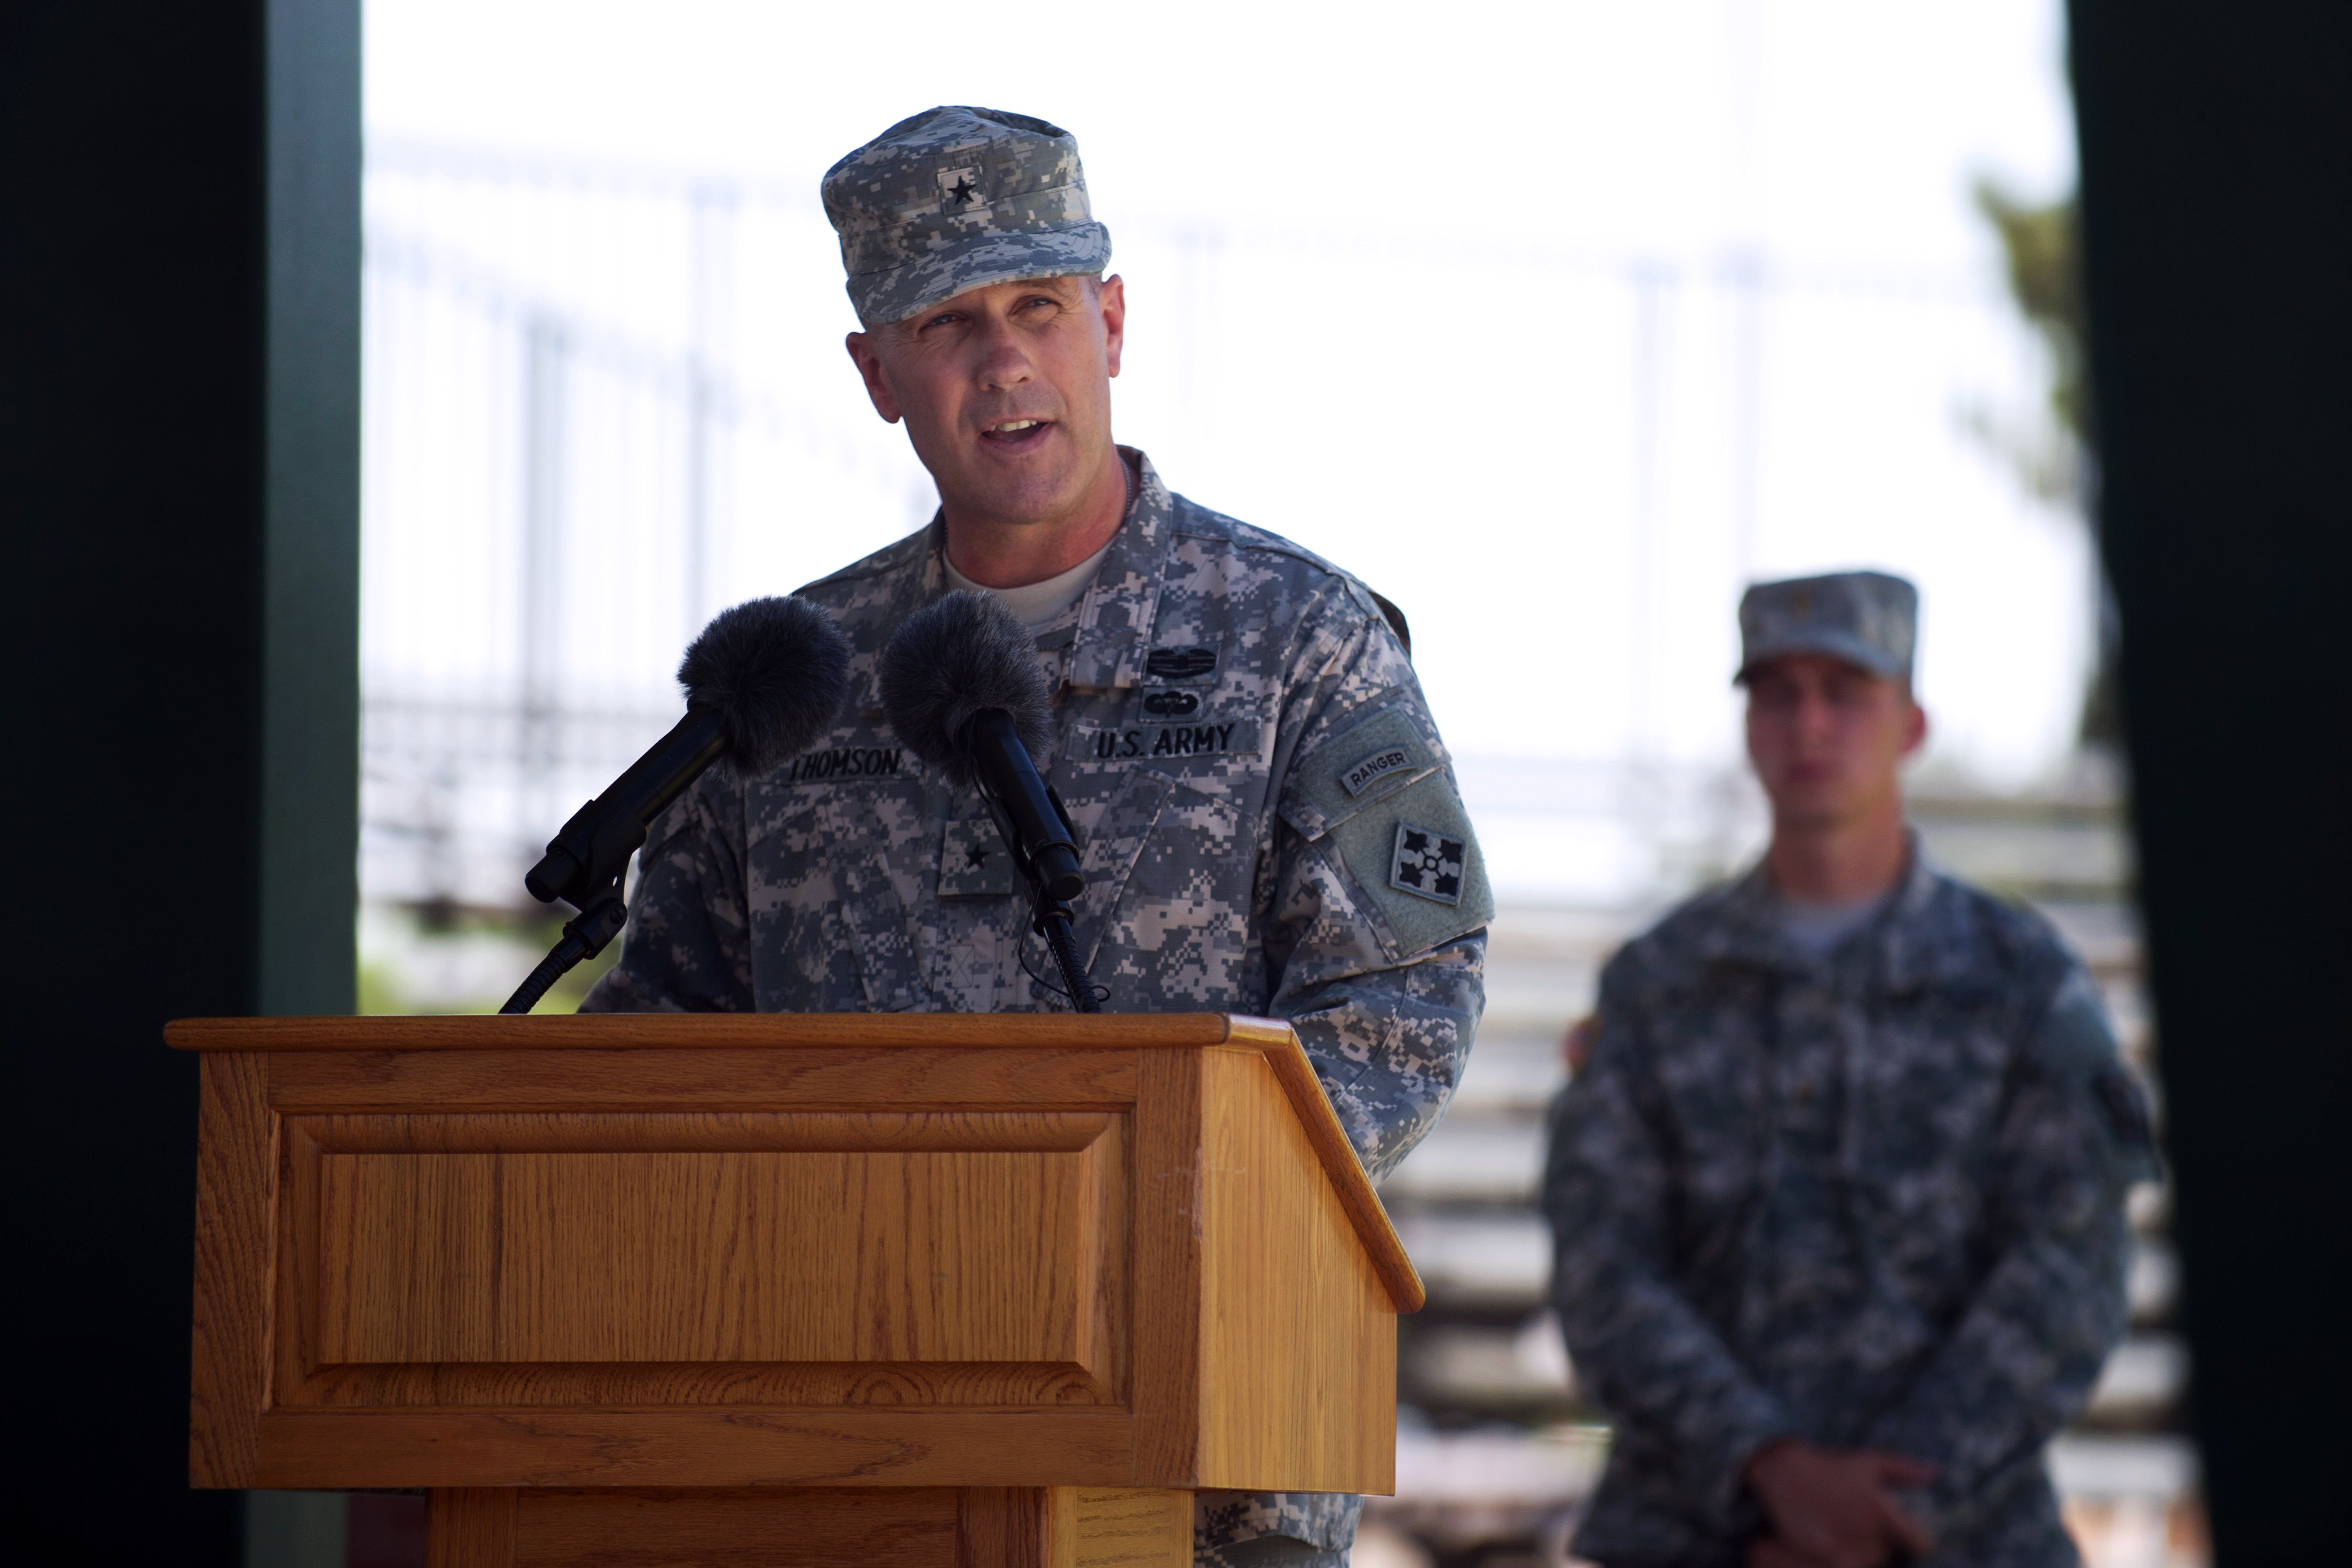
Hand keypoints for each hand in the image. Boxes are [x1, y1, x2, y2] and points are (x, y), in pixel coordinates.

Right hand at [1743, 1439, 1936, 1567]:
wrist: (1782, 1475)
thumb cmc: (1829, 1467)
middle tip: (1859, 1522)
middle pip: (1890, 1554)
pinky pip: (1848, 1565)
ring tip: (1844, 1529)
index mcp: (1882, 1512)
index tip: (1907, 1535)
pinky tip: (1833, 1540)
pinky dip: (1845, 1556)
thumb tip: (1937, 1473)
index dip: (1917, 1541)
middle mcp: (1867, 1535)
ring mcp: (1846, 1550)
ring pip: (1870, 1562)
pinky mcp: (1826, 1560)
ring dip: (1862, 1551)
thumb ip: (1905, 1469)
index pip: (1920, 1545)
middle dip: (1880, 1541)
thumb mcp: (1868, 1462)